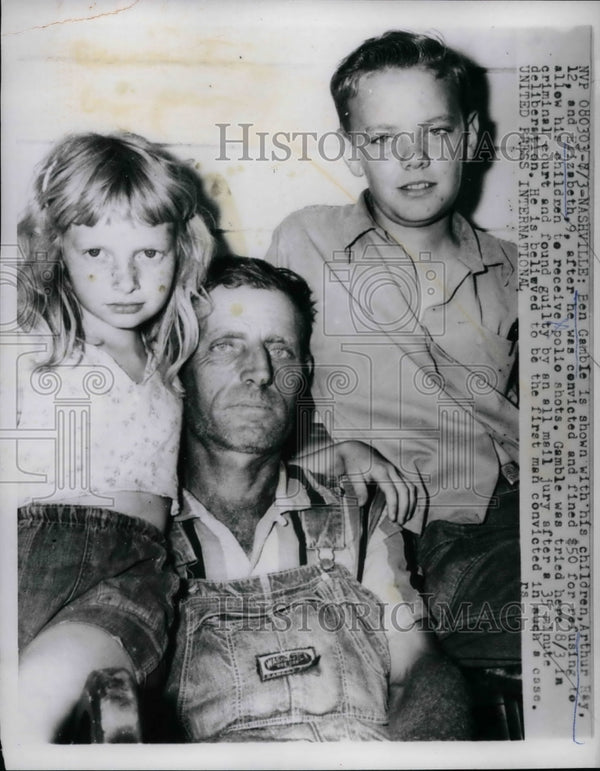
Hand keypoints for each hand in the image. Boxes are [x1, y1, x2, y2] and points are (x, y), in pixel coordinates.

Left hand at [298, 440, 416, 522]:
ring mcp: (396, 470)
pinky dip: (411, 497)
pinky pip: (410, 485)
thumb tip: (362, 504)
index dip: (394, 506)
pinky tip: (408, 508)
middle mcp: (391, 470)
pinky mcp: (397, 472)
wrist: (355, 449)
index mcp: (380, 471)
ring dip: (410, 503)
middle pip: (405, 490)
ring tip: (405, 518)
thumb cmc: (353, 463)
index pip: (392, 491)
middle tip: (399, 522)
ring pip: (411, 487)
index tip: (392, 519)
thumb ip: (359, 490)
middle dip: (404, 508)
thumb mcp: (353, 475)